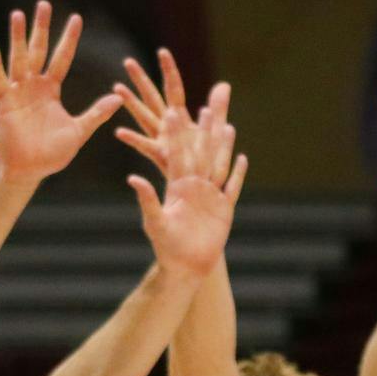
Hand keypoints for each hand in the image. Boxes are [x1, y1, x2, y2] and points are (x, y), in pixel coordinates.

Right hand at [0, 0, 119, 179]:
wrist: (29, 170)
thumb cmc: (52, 153)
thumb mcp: (79, 131)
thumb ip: (96, 113)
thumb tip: (118, 98)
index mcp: (51, 89)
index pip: (62, 58)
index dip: (69, 39)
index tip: (76, 18)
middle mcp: (34, 85)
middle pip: (38, 50)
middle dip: (41, 28)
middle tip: (44, 3)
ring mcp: (17, 92)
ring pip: (18, 58)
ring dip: (17, 37)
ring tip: (18, 14)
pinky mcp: (3, 102)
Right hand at [110, 48, 206, 177]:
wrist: (201, 188)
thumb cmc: (206, 161)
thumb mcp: (214, 130)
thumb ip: (218, 108)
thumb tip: (224, 85)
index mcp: (178, 118)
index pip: (173, 88)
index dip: (169, 70)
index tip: (162, 51)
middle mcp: (166, 126)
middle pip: (152, 97)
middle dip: (141, 79)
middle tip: (127, 61)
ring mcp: (162, 139)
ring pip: (145, 116)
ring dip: (132, 102)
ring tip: (117, 87)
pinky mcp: (162, 156)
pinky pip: (146, 147)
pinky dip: (134, 139)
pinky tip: (120, 132)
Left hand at [128, 98, 245, 279]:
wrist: (186, 267)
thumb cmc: (166, 247)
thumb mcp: (155, 221)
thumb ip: (147, 199)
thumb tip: (133, 178)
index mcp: (178, 187)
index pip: (178, 155)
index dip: (177, 135)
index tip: (175, 112)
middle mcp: (195, 188)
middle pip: (201, 155)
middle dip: (204, 133)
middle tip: (208, 108)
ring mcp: (211, 197)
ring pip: (219, 166)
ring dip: (224, 148)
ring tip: (228, 126)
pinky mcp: (224, 209)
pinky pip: (232, 188)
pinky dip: (238, 175)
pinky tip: (243, 158)